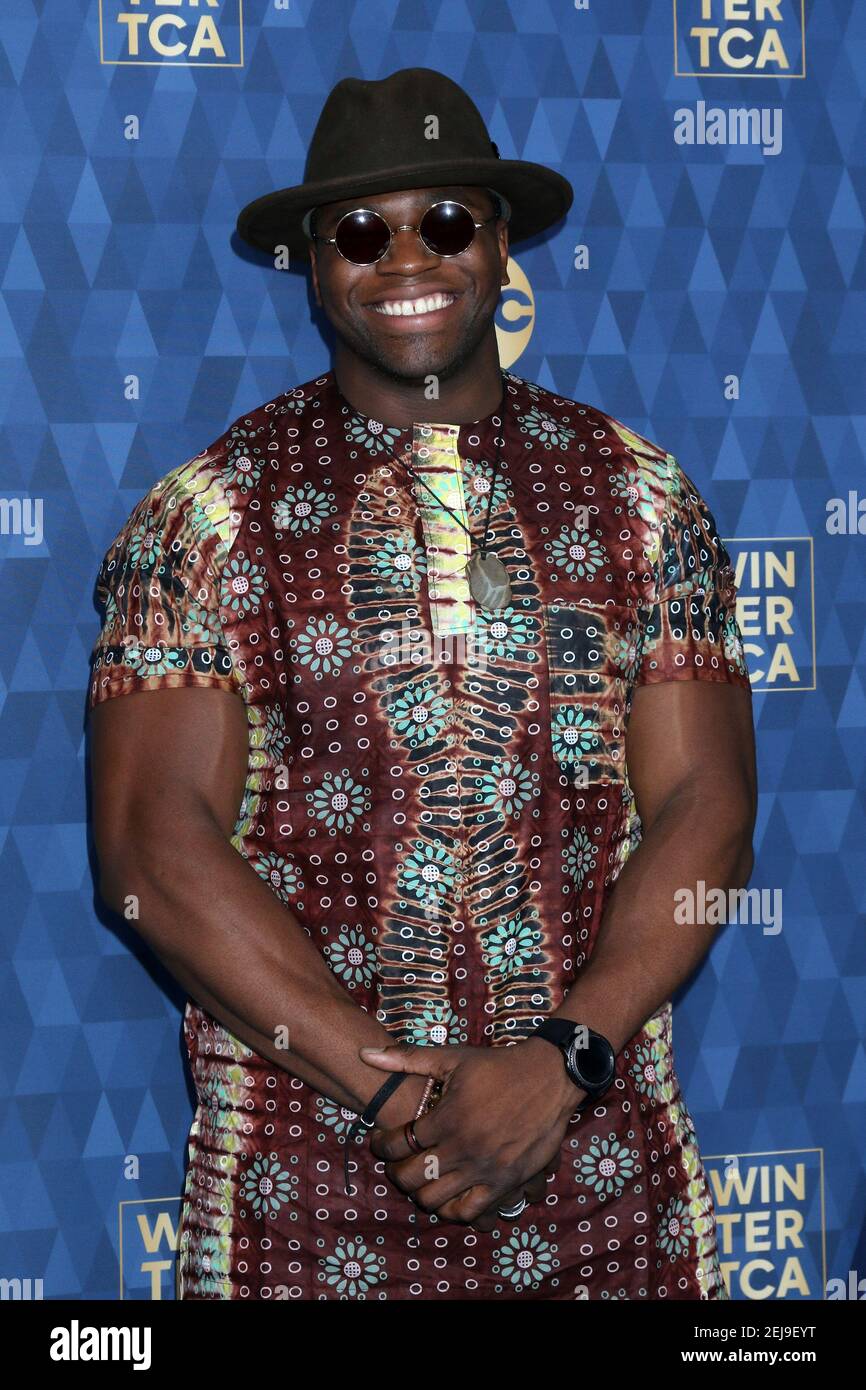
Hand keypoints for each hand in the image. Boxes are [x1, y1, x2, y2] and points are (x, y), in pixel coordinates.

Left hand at [359, 1037, 581, 1225]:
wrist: (549, 1078)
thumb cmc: (497, 1066)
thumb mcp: (452, 1058)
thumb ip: (407, 1058)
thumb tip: (365, 1054)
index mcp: (447, 1119)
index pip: (397, 1144)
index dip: (381, 1145)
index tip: (381, 1141)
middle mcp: (463, 1149)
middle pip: (411, 1177)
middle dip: (396, 1171)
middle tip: (398, 1162)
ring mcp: (484, 1169)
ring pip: (435, 1200)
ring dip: (421, 1190)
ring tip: (422, 1176)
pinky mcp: (505, 1182)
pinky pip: (469, 1211)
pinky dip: (452, 1208)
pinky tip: (449, 1191)